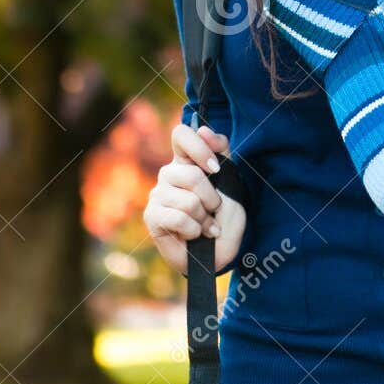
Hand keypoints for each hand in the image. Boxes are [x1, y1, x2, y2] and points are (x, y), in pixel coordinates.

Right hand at [144, 121, 246, 275]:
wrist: (218, 254)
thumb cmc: (224, 218)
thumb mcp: (231, 183)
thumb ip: (221, 153)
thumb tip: (205, 129)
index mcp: (186, 161)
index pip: (181, 135)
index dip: (199, 147)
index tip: (216, 169)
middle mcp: (169, 174)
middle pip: (191, 174)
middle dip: (212, 197)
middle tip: (214, 210)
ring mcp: (158, 195)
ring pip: (188, 200)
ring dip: (204, 218)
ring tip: (205, 225)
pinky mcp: (152, 217)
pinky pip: (178, 218)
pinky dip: (194, 230)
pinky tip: (194, 235)